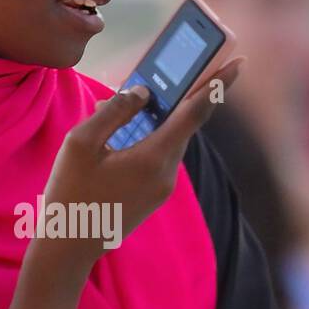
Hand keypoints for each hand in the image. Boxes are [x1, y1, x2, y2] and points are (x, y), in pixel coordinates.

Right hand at [39, 58, 242, 264]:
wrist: (70, 246)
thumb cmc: (70, 193)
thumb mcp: (82, 143)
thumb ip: (115, 111)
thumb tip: (144, 92)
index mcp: (154, 157)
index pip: (195, 112)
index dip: (218, 84)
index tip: (238, 62)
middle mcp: (167, 173)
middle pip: (184, 124)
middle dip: (183, 95)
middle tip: (183, 66)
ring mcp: (163, 187)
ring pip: (170, 140)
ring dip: (161, 118)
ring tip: (139, 98)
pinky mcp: (155, 195)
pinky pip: (161, 156)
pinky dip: (152, 137)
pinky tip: (129, 130)